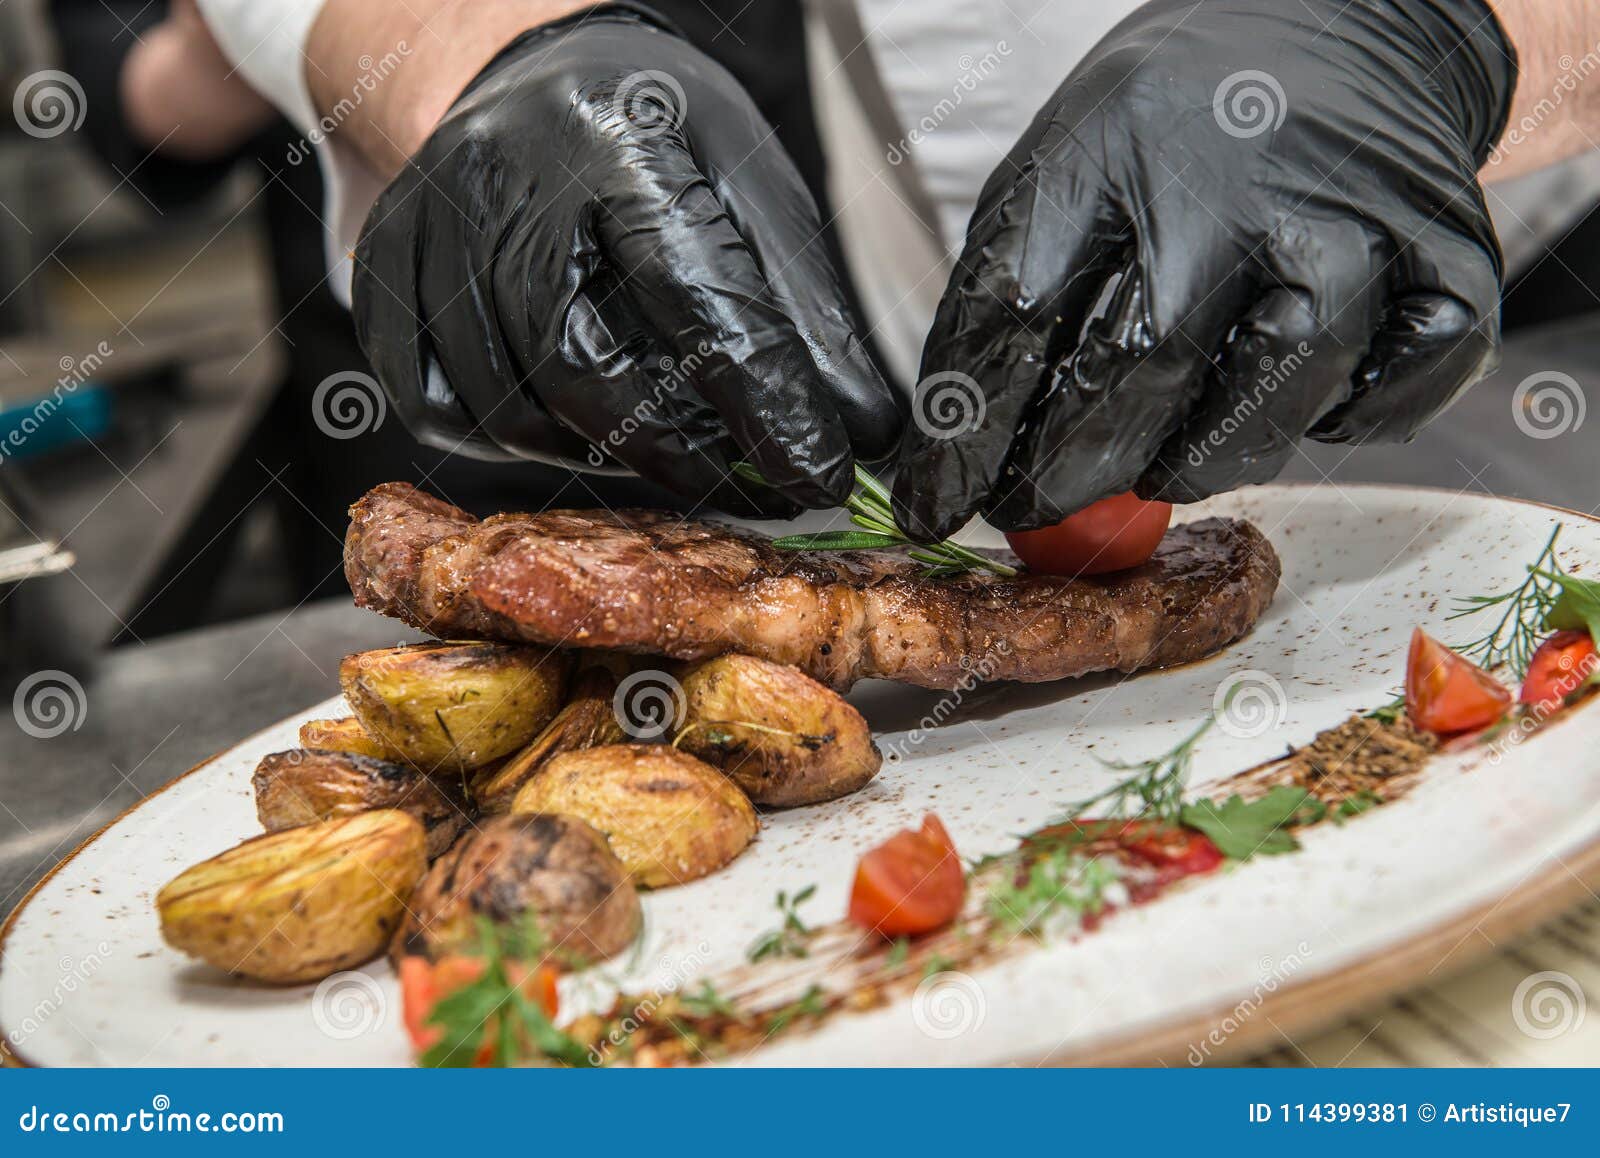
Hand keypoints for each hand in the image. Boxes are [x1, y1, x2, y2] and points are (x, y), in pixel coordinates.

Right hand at [352, 6, 899, 515]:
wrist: (520, 74)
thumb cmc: (651, 132)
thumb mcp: (750, 182)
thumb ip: (807, 306)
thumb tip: (865, 429)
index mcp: (618, 141)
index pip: (698, 300)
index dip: (766, 404)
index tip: (819, 475)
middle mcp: (504, 180)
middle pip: (582, 371)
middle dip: (679, 456)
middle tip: (748, 486)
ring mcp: (426, 229)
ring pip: (509, 408)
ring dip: (603, 459)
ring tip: (674, 455)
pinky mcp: (381, 275)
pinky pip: (440, 410)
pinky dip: (519, 444)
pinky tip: (580, 430)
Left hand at [892, 0, 1516, 540]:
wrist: (1348, 26)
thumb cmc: (1182, 121)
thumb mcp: (1066, 163)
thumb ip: (1014, 289)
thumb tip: (961, 447)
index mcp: (1113, 147)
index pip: (1012, 315)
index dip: (968, 434)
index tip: (938, 502)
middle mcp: (1234, 180)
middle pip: (1139, 368)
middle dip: (1072, 471)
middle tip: (1038, 506)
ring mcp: (1350, 219)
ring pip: (1269, 395)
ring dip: (1202, 460)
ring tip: (1162, 466)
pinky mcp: (1446, 257)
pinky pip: (1398, 389)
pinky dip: (1347, 424)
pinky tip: (1301, 404)